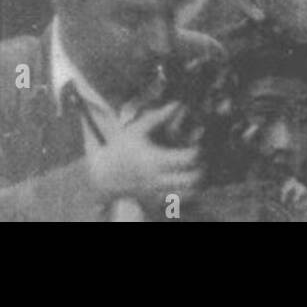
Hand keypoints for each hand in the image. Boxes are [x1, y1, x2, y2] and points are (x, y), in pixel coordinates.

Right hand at [83, 102, 201, 206]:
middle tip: (199, 159)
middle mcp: (157, 178)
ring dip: (196, 182)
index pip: (187, 158)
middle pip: (192, 178)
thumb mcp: (136, 130)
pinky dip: (186, 193)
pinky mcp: (156, 201)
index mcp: (154, 159)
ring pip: (189, 192)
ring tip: (194, 170)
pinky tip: (183, 182)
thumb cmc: (121, 148)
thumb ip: (156, 117)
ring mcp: (157, 192)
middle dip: (200, 168)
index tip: (197, 145)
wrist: (105, 175)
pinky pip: (180, 201)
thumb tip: (177, 104)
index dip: (197, 151)